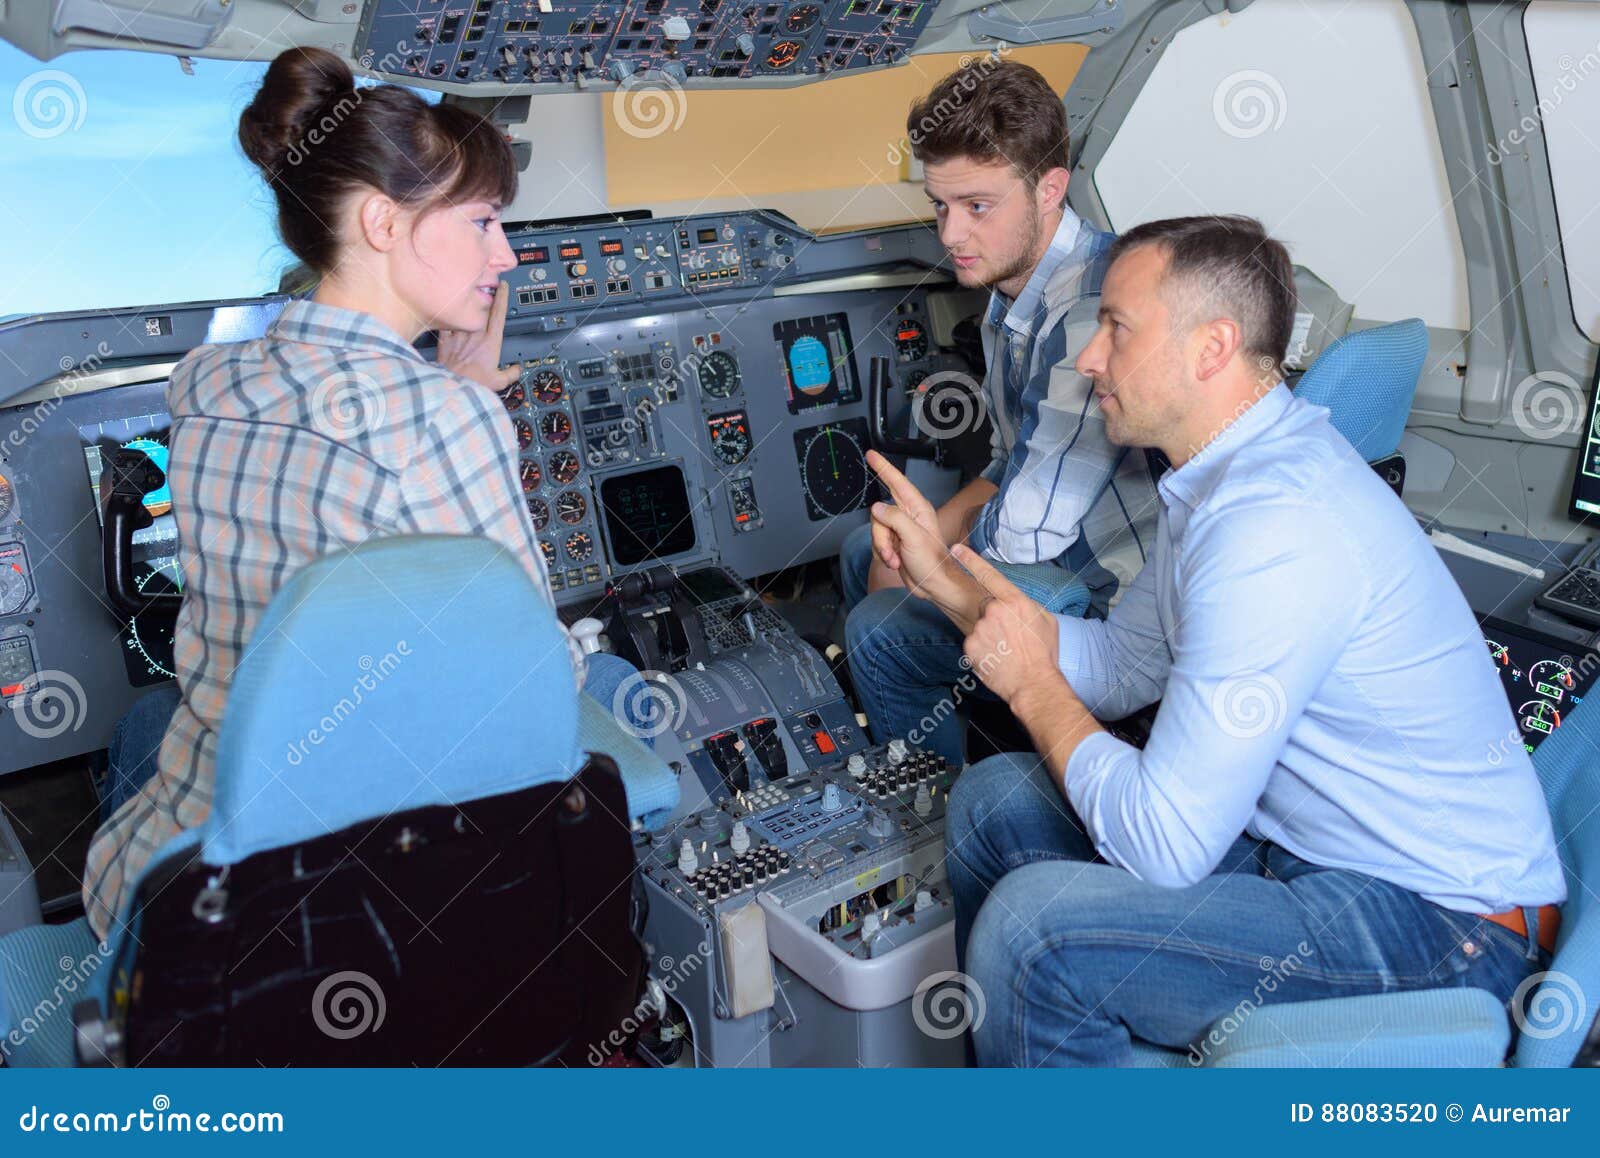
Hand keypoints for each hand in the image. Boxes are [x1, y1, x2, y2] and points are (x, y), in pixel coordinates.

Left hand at [438, 281, 519, 390]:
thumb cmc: (474, 384)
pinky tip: (447, 313)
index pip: (498, 313)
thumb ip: (510, 374)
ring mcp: (458, 335)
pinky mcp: (444, 340)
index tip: (503, 286)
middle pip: (481, 308)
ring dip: (466, 306)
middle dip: (485, 297)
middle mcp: (474, 334)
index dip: (502, 297)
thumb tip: (517, 370)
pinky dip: (448, 317)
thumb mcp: (499, 382)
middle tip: (486, 288)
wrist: (451, 387)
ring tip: (467, 299)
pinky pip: (446, 322)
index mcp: (491, 341)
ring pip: (464, 313)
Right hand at [866, 451, 985, 626]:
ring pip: (876, 529)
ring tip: (896, 558)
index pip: (897, 482)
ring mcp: (900, 529)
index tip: (872, 454)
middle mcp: (908, 516)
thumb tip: (877, 507)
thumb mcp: (914, 537)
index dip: (883, 467)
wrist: (933, 585)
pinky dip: (882, 554)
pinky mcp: (894, 542)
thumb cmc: (933, 562)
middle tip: (892, 549)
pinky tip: (895, 561)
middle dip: (881, 533)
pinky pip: (877, 542)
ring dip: (882, 547)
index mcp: (917, 508)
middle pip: (880, 511)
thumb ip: (894, 518)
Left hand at [954, 544, 1065, 709]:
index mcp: (1014, 601)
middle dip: (995, 619)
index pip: (987, 574)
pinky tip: (997, 658)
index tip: (955, 549)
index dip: (970, 559)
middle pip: (987, 607)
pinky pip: (974, 642)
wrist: (1033, 683)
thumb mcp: (1046, 620)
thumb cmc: (1043, 652)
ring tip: (1006, 650)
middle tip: (1011, 638)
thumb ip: (1026, 604)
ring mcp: (979, 629)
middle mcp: (993, 611)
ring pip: (980, 626)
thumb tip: (1015, 602)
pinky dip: (982, 649)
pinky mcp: (969, 646)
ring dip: (989, 635)